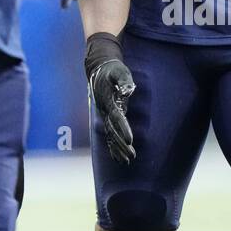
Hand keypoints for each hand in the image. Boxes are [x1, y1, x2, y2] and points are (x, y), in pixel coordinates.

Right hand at [85, 33, 134, 163]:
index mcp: (108, 101)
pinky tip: (120, 158)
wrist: (99, 69)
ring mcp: (104, 115)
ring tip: (128, 161)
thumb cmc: (112, 70)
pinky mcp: (107, 116)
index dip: (123, 128)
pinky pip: (109, 134)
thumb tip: (128, 90)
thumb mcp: (119, 71)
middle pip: (113, 131)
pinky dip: (114, 147)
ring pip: (110, 135)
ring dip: (118, 149)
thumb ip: (124, 80)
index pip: (117, 117)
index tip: (130, 139)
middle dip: (121, 144)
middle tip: (132, 156)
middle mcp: (105, 111)